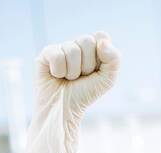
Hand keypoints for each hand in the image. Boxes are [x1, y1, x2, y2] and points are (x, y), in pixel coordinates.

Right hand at [23, 32, 119, 152]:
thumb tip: (102, 42)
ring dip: (73, 71)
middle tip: (81, 77)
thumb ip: (114, 59)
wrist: (65, 110)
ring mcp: (61, 48)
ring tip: (69, 79)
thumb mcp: (107, 79)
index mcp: (93, 47)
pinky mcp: (46, 54)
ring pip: (72, 50)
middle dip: (87, 65)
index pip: (101, 35)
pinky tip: (57, 77)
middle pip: (86, 41)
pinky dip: (59, 71)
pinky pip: (57, 55)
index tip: (95, 70)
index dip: (101, 55)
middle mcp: (76, 44)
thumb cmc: (85, 94)